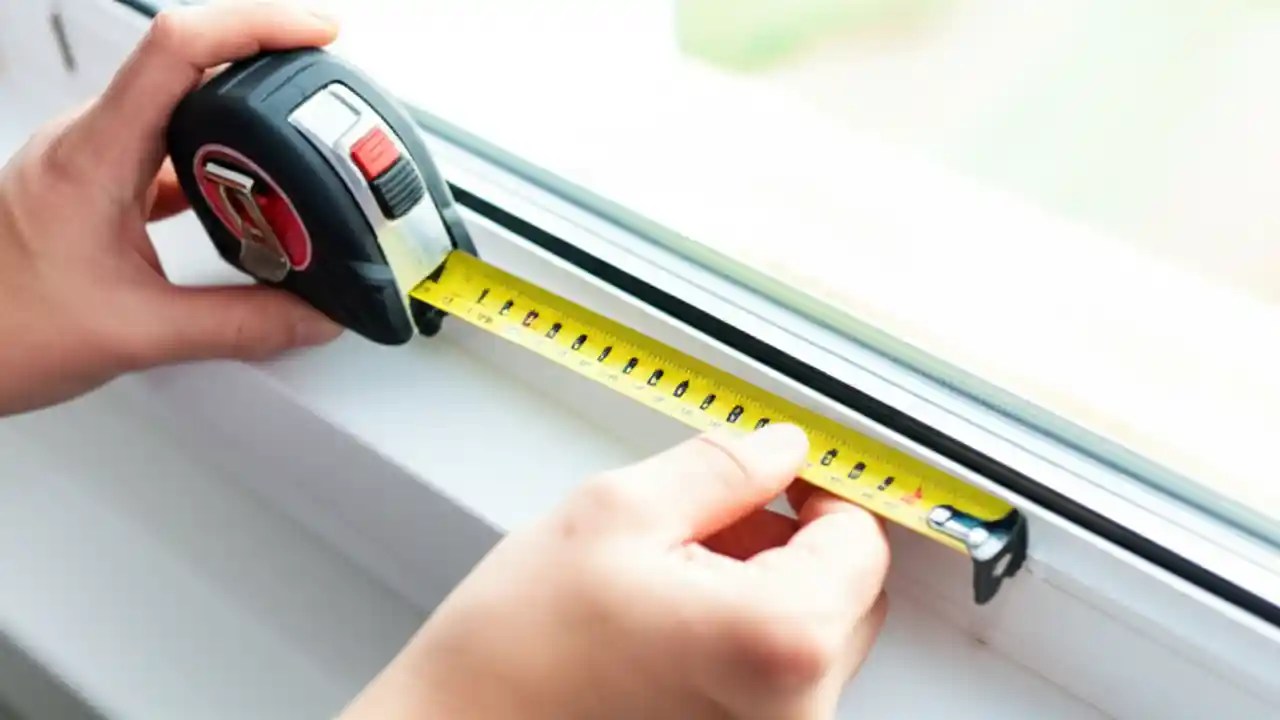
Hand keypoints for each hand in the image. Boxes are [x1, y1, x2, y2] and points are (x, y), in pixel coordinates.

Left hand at [0, 1, 342, 415]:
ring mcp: (89, 159)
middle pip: (190, 65)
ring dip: (241, 121)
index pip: (179, 48)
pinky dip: (215, 163)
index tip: (314, 35)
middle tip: (322, 97)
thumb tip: (308, 315)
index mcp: (93, 154)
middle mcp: (89, 140)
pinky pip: (166, 151)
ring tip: (297, 149)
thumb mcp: (135, 333)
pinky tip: (245, 200)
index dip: (254, 25)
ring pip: (180, 109)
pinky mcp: (92, 185)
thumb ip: (237, 325)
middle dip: (265, 69)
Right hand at [341, 425, 889, 719]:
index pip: (862, 541)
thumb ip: (721, 468)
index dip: (825, 489)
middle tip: (721, 515)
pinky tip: (676, 620)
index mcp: (778, 639)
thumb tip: (779, 447)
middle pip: (852, 593)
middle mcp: (796, 709)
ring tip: (677, 573)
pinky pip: (781, 681)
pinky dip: (750, 636)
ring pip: (816, 635)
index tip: (789, 470)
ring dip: (772, 586)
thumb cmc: (516, 651)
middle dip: (799, 539)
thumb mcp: (616, 512)